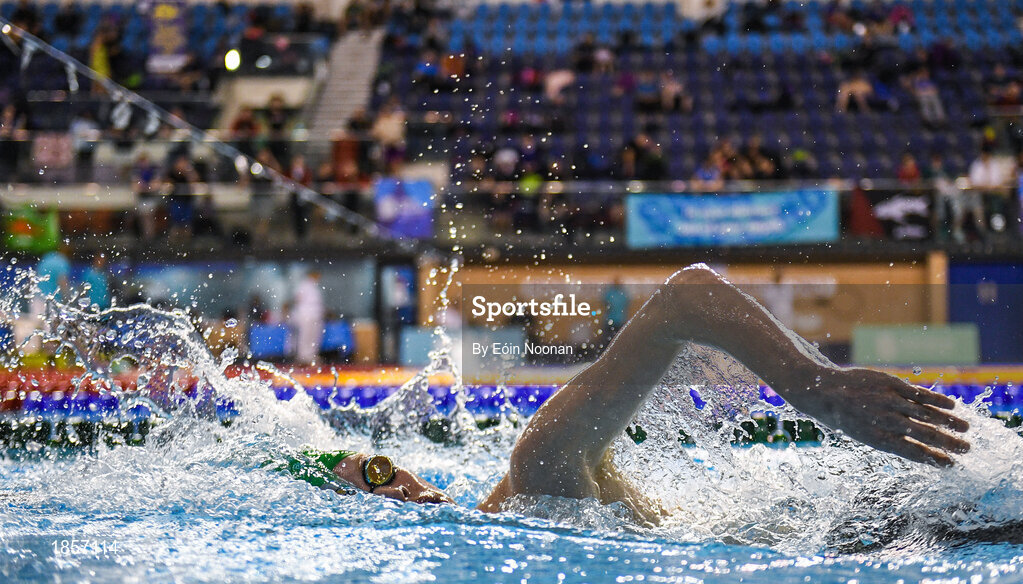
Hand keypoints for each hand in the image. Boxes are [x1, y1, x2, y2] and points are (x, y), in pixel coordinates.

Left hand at [779, 367, 969, 466]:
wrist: (825, 391)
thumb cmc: (848, 418)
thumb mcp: (866, 436)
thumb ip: (894, 441)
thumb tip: (925, 452)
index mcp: (878, 439)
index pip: (913, 452)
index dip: (935, 459)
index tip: (953, 465)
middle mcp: (885, 420)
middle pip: (924, 434)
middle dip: (949, 443)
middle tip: (967, 449)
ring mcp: (888, 401)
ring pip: (925, 413)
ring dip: (949, 422)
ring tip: (966, 429)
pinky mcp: (890, 384)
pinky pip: (918, 393)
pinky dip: (936, 400)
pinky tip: (952, 406)